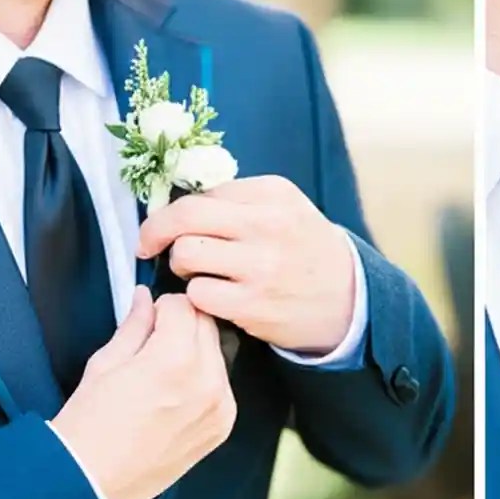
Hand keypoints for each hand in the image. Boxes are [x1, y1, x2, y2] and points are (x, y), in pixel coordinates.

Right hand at [51, 288, 235, 498]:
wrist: (91, 481)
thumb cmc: (89, 426)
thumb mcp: (105, 363)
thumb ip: (135, 325)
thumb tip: (145, 299)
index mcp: (175, 359)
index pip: (184, 305)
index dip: (163, 306)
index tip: (150, 317)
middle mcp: (206, 381)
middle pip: (207, 325)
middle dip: (183, 324)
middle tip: (154, 342)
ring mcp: (219, 406)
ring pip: (217, 353)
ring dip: (195, 351)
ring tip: (162, 374)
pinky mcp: (222, 426)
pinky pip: (222, 385)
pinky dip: (204, 381)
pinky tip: (174, 396)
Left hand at [137, 176, 355, 354]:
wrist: (350, 298)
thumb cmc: (306, 249)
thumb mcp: (285, 208)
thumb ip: (238, 199)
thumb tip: (178, 203)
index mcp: (272, 194)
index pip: (200, 193)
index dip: (170, 209)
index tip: (162, 224)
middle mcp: (267, 225)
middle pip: (184, 218)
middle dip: (155, 232)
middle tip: (149, 245)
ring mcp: (260, 267)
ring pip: (185, 255)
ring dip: (182, 266)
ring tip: (199, 272)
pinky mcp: (253, 305)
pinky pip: (198, 294)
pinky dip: (198, 296)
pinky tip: (215, 296)